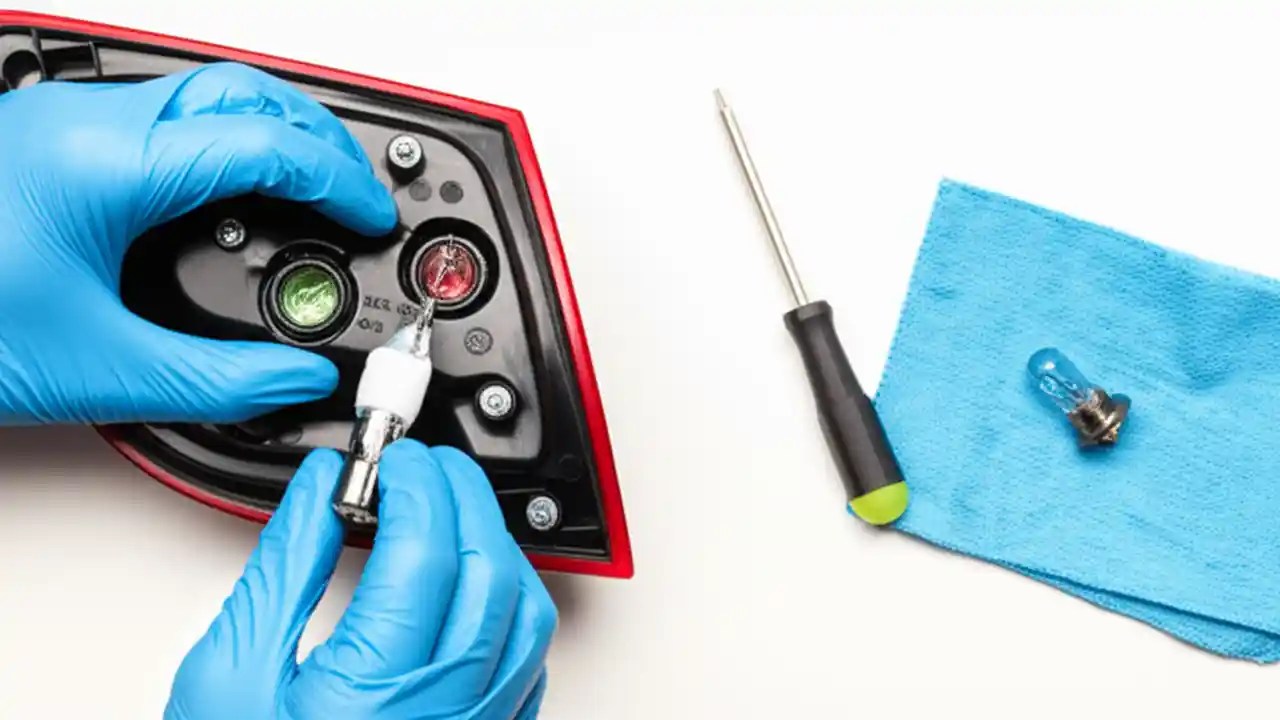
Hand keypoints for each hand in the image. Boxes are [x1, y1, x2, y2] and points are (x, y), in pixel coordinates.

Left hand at [0, 62, 396, 424]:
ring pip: (200, 91)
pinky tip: (229, 182)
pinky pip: (160, 113)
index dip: (337, 179)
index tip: (372, 216)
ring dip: (269, 129)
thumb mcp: (96, 367)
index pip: (263, 143)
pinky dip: (220, 138)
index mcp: (108, 162)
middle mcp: (87, 121)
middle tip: (356, 187)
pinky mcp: (46, 135)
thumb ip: (215, 380)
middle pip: (241, 89)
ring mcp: (62, 118)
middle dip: (317, 133)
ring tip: (308, 180)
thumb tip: (291, 382)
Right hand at [165, 440, 556, 718]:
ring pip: (528, 616)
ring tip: (457, 517)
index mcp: (374, 695)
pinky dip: (514, 607)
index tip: (395, 459)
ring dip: (499, 549)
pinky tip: (481, 588)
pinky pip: (531, 665)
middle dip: (464, 498)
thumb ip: (285, 569)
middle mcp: (444, 716)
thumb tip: (318, 493)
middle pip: (488, 570)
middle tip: (429, 469)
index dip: (416, 485)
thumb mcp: (228, 675)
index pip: (427, 551)